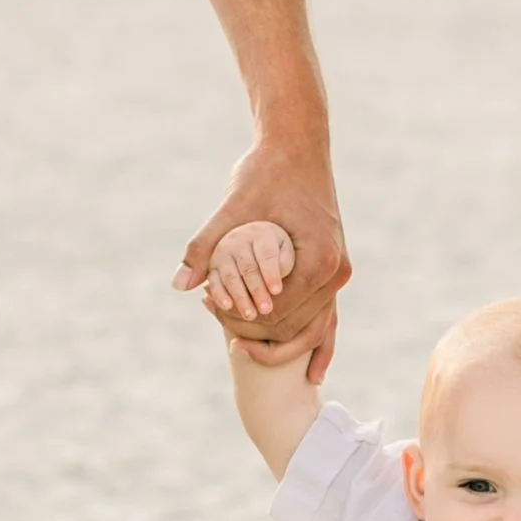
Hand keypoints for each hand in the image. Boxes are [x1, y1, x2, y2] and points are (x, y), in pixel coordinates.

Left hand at [176, 141, 348, 383]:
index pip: (276, 312)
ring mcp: (339, 274)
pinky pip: (329, 318)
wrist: (298, 146)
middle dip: (256, 333)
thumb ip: (206, 247)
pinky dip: (318, 345)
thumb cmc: (266, 173)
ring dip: (281, 344)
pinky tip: (312, 374)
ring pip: (314, 330)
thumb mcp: (233, 208)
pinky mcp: (334, 272)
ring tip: (243, 351)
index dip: (240, 318)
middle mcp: (336, 273)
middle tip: (217, 324)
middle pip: (294, 327)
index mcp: (318, 260)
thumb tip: (180, 284)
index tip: (210, 308)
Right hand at [204, 221, 295, 320]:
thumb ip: (283, 265)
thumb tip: (275, 287)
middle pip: (248, 267)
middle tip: (266, 310)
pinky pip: (214, 281)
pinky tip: (228, 307)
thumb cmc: (276, 250)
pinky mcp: (213, 266)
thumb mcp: (286, 252)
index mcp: (260, 234)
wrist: (252, 240)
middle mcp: (238, 240)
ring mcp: (223, 253)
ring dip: (240, 297)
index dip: (271, 273)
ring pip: (230, 276)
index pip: (266, 254)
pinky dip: (219, 294)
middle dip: (257, 290)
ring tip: (251, 315)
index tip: (277, 291)